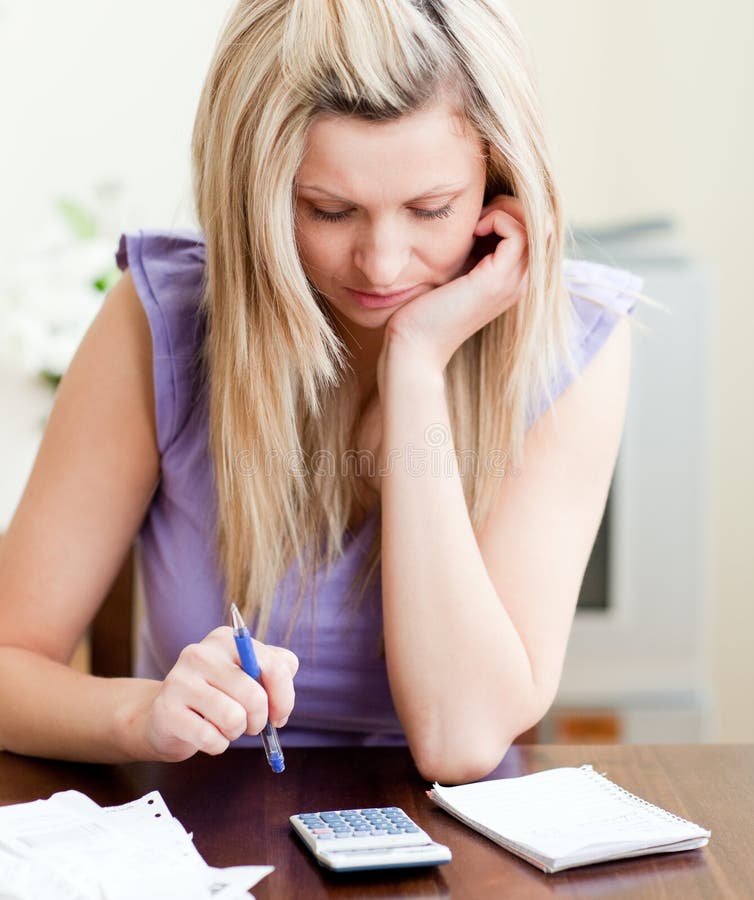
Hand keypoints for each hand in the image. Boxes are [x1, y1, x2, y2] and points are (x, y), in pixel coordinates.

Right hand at [139, 627, 297, 761]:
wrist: (167, 716)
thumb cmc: (218, 694)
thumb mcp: (248, 674)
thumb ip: (277, 672)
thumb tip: (282, 700)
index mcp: (226, 639)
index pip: (275, 666)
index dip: (285, 698)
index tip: (279, 715)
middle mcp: (200, 653)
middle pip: (255, 696)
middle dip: (260, 720)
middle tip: (251, 724)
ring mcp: (179, 680)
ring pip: (233, 719)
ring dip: (236, 732)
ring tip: (225, 726)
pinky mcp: (166, 711)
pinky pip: (211, 739)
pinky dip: (217, 745)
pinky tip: (207, 735)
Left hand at [380, 195, 527, 376]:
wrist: (414, 343)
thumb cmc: (423, 309)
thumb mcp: (453, 270)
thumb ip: (470, 249)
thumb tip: (471, 219)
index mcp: (512, 279)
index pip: (534, 231)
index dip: (510, 213)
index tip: (475, 220)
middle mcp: (519, 281)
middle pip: (541, 224)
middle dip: (510, 207)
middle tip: (476, 218)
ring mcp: (513, 283)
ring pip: (535, 224)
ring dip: (504, 211)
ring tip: (474, 224)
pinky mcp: (497, 281)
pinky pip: (518, 233)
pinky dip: (497, 219)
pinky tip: (472, 231)